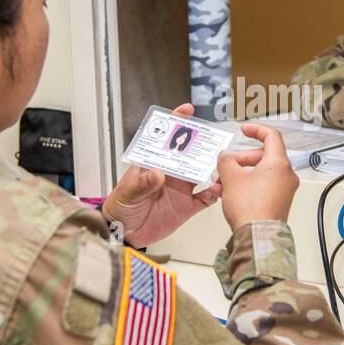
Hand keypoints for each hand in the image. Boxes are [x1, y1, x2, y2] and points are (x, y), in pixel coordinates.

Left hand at [101, 104, 220, 246]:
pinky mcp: (188, 206)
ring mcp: (181, 188)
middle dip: (203, 144)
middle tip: (214, 142)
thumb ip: (142, 183)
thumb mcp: (127, 192)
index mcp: (154, 162)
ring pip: (203, 173)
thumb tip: (158, 173)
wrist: (124, 233)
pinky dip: (214, 194)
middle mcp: (171, 172)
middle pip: (190, 152)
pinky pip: (206, 198)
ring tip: (222, 167)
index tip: (187, 110)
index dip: (177, 122)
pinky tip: (217, 191)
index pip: (166, 138)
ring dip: (213, 169)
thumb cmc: (121, 207)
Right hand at [216, 122, 298, 231]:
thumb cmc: (251, 208)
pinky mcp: (278, 202)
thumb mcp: (232, 178)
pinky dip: (247, 185)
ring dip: (240, 174)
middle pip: (263, 157)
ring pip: (260, 174)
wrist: (257, 236)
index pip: (272, 136)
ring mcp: (284, 190)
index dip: (256, 130)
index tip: (245, 130)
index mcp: (279, 163)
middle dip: (241, 159)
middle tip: (226, 164)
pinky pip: (262, 187)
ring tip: (222, 182)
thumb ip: (226, 161)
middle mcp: (286, 176)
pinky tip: (228, 193)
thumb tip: (225, 157)